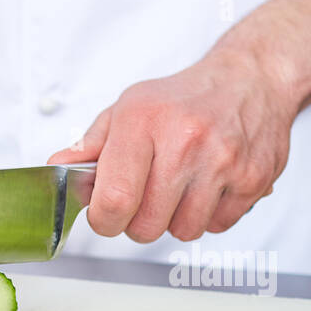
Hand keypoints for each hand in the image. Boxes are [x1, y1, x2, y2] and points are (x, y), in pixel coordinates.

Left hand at [49, 48, 296, 243]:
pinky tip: (207, 186)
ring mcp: (222, 163)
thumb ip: (91, 144)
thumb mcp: (129, 107)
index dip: (103, 219)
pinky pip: (217, 226)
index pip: (115, 199)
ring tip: (178, 188)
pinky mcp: (253, 180)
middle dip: (137, 221)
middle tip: (143, 198)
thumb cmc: (184, 97)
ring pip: (183, 231)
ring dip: (175, 219)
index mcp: (143, 122)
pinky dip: (208, 215)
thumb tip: (58, 170)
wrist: (250, 79)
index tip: (104, 214)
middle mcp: (185, 142)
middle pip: (146, 225)